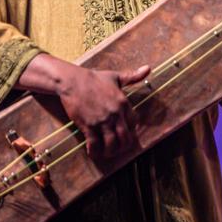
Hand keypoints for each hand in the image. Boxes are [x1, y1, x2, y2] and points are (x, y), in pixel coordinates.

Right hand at [19, 54, 149, 159]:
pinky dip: (95, 151)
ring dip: (110, 152)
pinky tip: (94, 153)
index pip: (134, 122)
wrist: (73, 81)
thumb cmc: (94, 78)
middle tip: (118, 149)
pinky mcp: (88, 126)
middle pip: (125, 137)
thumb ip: (133, 76)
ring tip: (107, 153)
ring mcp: (102, 121)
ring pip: (112, 144)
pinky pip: (94, 144)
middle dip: (123, 146)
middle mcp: (115, 114)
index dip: (131, 130)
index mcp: (123, 103)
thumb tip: (148, 68)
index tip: (125, 133)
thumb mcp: (116, 76)